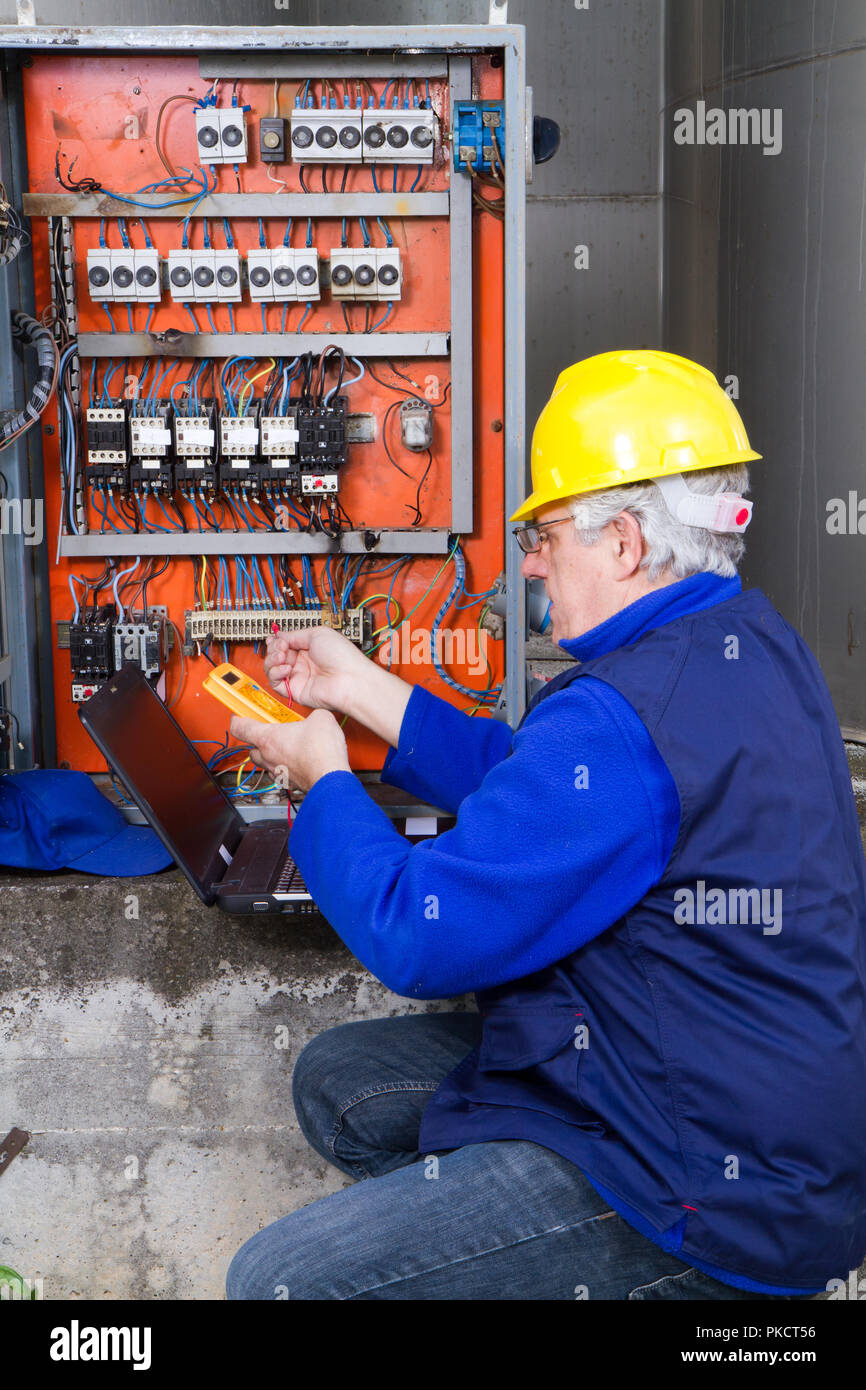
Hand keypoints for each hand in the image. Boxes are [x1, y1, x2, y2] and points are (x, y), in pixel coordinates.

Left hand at [230, 709, 349, 791]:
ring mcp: (277, 772)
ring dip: (270, 755)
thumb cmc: (321, 753)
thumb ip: (313, 714)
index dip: (237, 719)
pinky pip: (279, 773)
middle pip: (251, 748)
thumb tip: (317, 716)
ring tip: (286, 746)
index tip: (238, 716)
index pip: (240, 727)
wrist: (331, 779)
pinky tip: (297, 761)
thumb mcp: (320, 718)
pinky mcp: (289, 783)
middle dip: (257, 739)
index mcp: (268, 738)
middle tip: (269, 731)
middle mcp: (268, 757)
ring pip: (264, 763)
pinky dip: (284, 767)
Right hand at [264, 625, 368, 715]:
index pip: (285, 644)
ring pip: (272, 668)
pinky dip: (276, 673)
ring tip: (282, 655)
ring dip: (272, 659)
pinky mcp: (295, 691)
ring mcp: (298, 677)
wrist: (350, 679)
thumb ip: (295, 635)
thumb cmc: (342, 657)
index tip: (275, 637)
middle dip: (274, 648)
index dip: (277, 640)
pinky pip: (275, 682)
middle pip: (276, 655)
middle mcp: (303, 663)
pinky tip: (287, 667)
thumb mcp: (317, 634)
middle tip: (282, 646)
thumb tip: (279, 636)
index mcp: (309, 649)